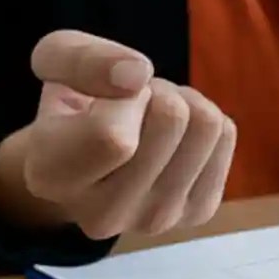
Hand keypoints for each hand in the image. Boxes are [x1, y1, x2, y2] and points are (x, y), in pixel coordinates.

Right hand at [0, 30, 235, 239]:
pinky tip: (173, 136)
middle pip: (172, 119)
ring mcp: (154, 220)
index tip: (110, 92)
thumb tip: (138, 74)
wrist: (90, 153)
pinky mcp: (197, 211)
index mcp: (53, 179)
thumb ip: (82, 59)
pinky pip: (225, 135)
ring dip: (183, 101)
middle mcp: (101, 215)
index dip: (126, 95)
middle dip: (156, 91)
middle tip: (132, 103)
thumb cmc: (72, 102)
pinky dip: (202, 117)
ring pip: (206, 125)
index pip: (113, 138)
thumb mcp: (56, 58)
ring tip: (151, 115)